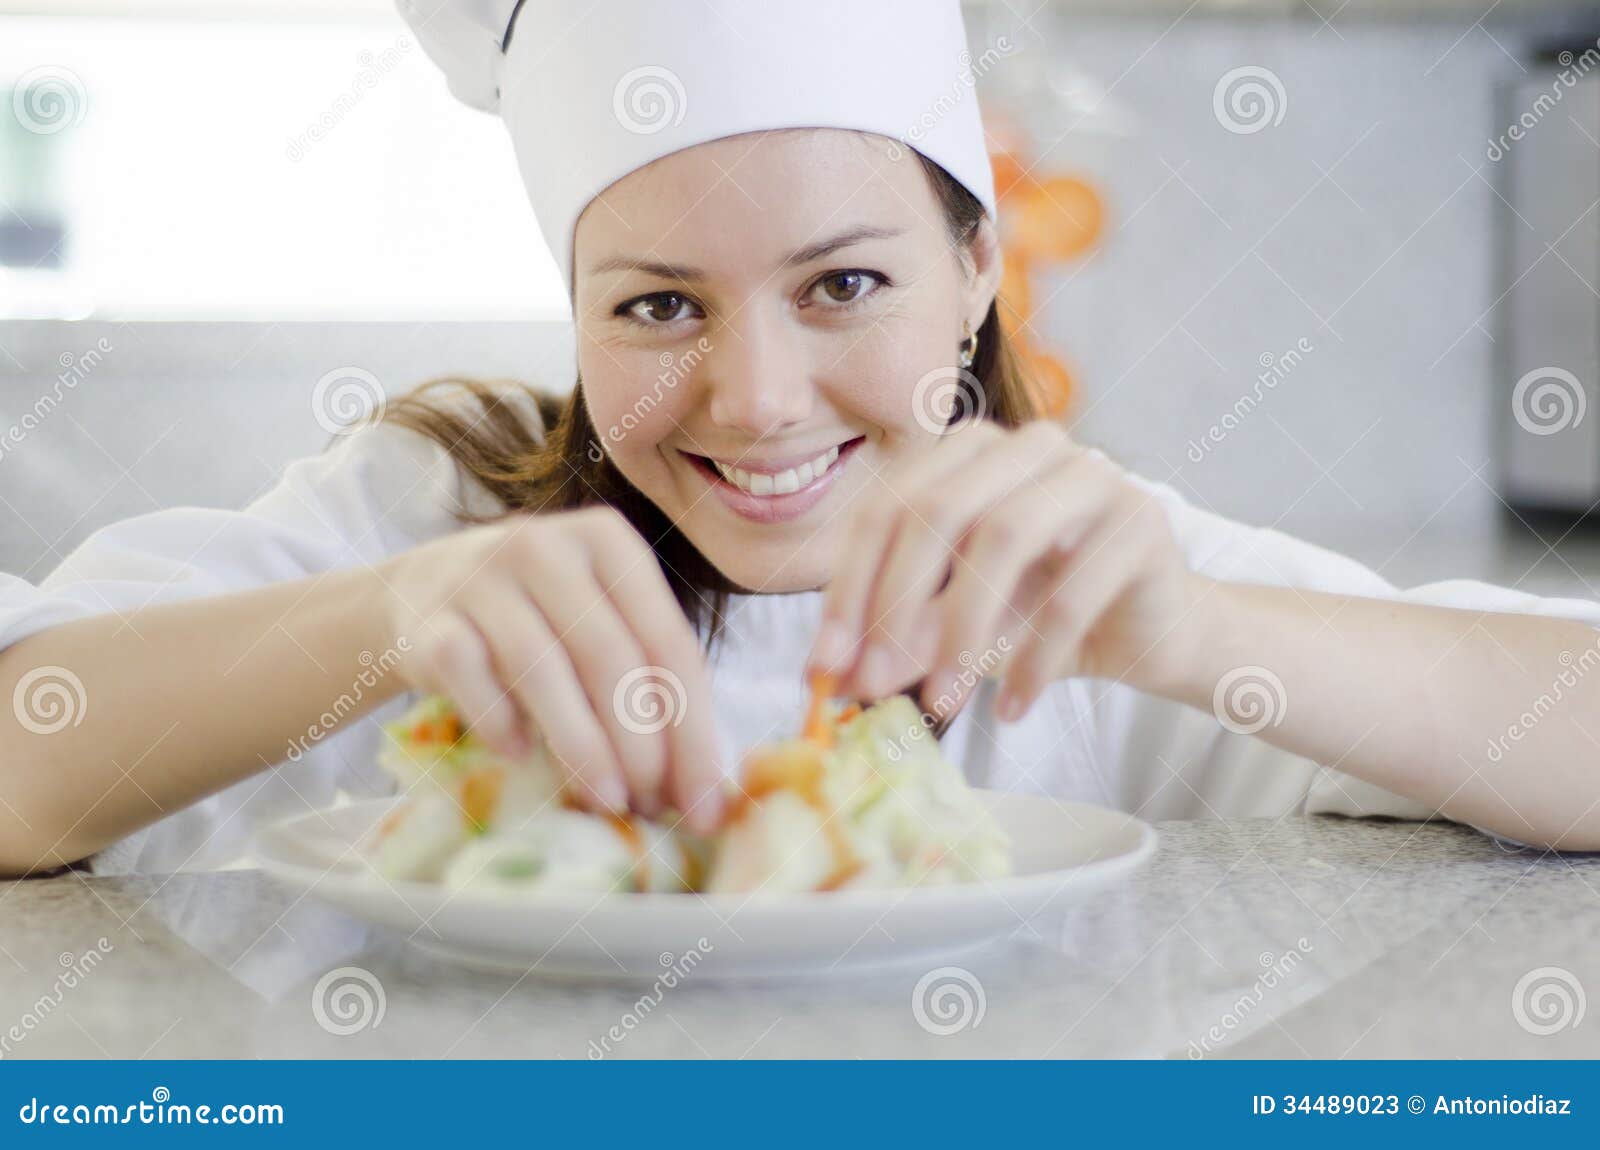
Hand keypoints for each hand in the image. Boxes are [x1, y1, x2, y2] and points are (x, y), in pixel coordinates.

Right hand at [379, 506, 723, 831]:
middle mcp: (546, 546)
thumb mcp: (598, 623)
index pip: (669, 642)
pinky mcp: (428, 619)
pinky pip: (471, 679)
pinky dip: (499, 723)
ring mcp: (481, 578)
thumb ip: (648, 685)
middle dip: (640, 746)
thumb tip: (702, 790)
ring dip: (581, 746)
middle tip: (649, 807)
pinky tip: (519, 756)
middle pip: (610, 657)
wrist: (419, 592)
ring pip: (543, 670)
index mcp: (609, 542)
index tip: (705, 804)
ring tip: (606, 801)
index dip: (694, 729)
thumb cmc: (537, 620)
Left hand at [808, 421, 1196, 720]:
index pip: (887, 509)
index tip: (823, 667)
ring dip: (961, 631)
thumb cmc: (1041, 611)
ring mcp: (1091, 473)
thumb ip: (900, 634)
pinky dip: (1032, 661)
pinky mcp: (1141, 520)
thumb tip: (832, 675)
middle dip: (894, 605)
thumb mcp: (957, 624)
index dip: (848, 589)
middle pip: (938, 511)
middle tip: (872, 684)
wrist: (1148, 628)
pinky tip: (1012, 710)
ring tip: (941, 701)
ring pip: (1003, 539)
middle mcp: (1027, 445)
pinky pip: (1071, 594)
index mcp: (969, 451)